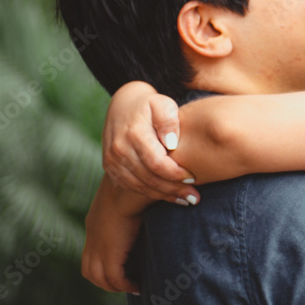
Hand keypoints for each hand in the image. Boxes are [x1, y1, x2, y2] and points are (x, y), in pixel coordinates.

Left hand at [81, 176, 145, 292]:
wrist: (127, 189)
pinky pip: (116, 279)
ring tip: (132, 287)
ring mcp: (98, 248)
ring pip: (99, 278)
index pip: (90, 251)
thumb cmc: (134, 185)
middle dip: (105, 281)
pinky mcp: (110, 255)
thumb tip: (160, 194)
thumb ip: (135, 199)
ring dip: (115, 286)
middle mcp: (92, 237)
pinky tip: (138, 286)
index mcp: (94, 222)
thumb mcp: (129, 192)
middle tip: (124, 284)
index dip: (102, 263)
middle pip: (89, 270)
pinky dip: (126, 285)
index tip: (120, 268)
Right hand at [102, 81, 197, 202]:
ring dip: (163, 195)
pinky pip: (131, 186)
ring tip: (186, 200)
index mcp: (133, 134)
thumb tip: (171, 143)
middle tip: (194, 197)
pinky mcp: (110, 167)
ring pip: (139, 186)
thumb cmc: (150, 104)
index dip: (175, 174)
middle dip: (173, 189)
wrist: (123, 104)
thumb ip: (169, 119)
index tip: (193, 178)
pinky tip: (169, 196)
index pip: (156, 162)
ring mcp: (112, 160)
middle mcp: (119, 149)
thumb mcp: (162, 104)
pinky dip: (150, 194)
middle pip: (148, 178)